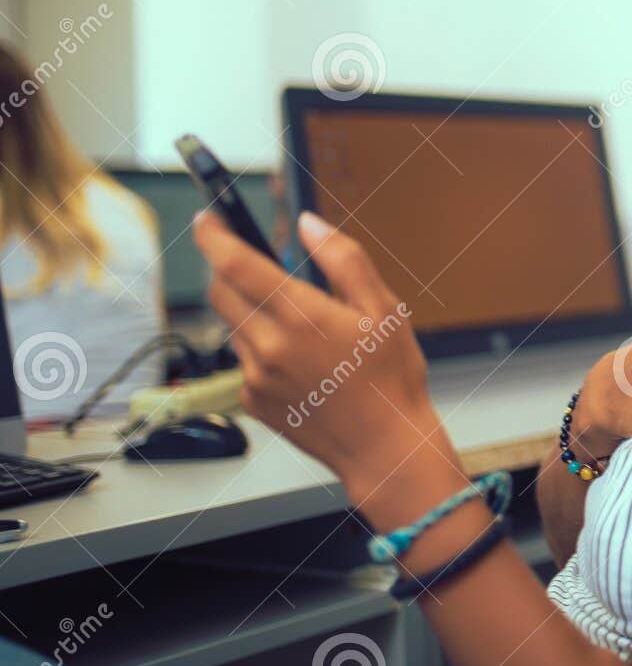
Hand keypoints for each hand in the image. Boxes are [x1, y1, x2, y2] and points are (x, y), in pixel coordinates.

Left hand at [194, 210, 452, 507]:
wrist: (384, 447)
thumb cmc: (391, 378)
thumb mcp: (384, 308)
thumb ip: (343, 258)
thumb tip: (307, 224)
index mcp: (301, 317)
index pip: (236, 264)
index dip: (214, 235)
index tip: (206, 218)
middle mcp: (268, 347)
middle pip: (220, 292)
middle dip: (228, 270)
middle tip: (254, 264)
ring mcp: (255, 378)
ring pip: (233, 327)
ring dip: (251, 313)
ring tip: (301, 329)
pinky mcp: (252, 401)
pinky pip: (243, 362)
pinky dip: (261, 350)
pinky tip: (301, 363)